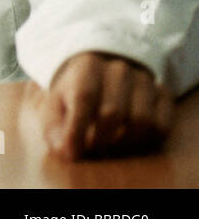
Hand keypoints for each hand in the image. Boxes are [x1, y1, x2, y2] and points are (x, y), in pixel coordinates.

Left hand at [40, 51, 173, 160]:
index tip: (72, 152)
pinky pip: (163, 125)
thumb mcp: (56, 102)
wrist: (102, 69)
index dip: (78, 130)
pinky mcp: (163, 93)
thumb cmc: (75, 90)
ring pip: (143, 122)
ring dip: (125, 141)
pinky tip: (130, 136)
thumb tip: (66, 151)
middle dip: (100, 139)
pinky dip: (147, 139)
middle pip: (113, 113)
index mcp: (87, 66)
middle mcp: (119, 70)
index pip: (84, 98)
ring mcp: (145, 80)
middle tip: (91, 147)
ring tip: (110, 142)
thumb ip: (54, 125)